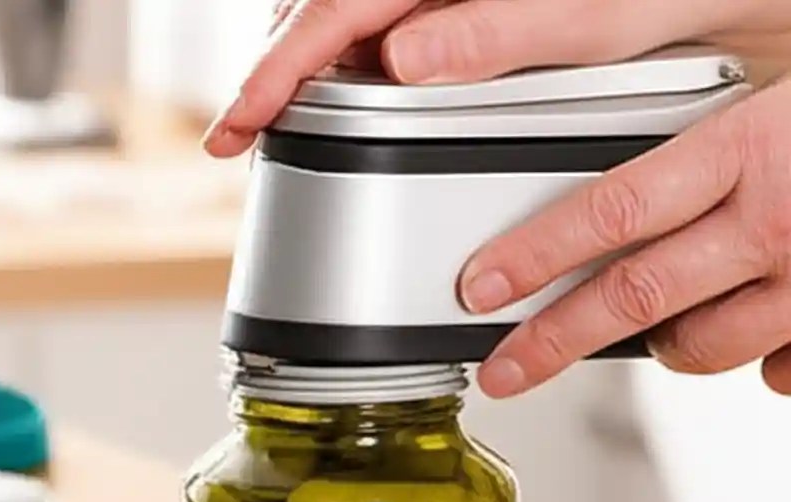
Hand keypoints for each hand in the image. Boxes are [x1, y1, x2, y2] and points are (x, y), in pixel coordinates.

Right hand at [204, 0, 790, 157]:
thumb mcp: (619, 12)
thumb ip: (508, 27)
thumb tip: (402, 53)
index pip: (339, 7)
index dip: (278, 70)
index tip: (238, 122)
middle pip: (328, 4)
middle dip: (274, 71)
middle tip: (239, 133)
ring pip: (352, 10)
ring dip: (306, 63)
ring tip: (276, 116)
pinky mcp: (482, 0)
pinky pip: (392, 19)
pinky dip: (353, 57)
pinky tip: (347, 85)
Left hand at [464, 79, 790, 396]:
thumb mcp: (781, 107)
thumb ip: (711, 144)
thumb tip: (638, 174)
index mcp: (748, 151)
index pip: (611, 210)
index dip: (533, 254)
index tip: (482, 285)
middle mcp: (776, 223)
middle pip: (635, 296)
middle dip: (554, 340)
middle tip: (505, 368)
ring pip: (699, 345)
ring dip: (660, 344)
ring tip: (649, 327)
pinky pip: (772, 369)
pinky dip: (747, 357)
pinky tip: (744, 329)